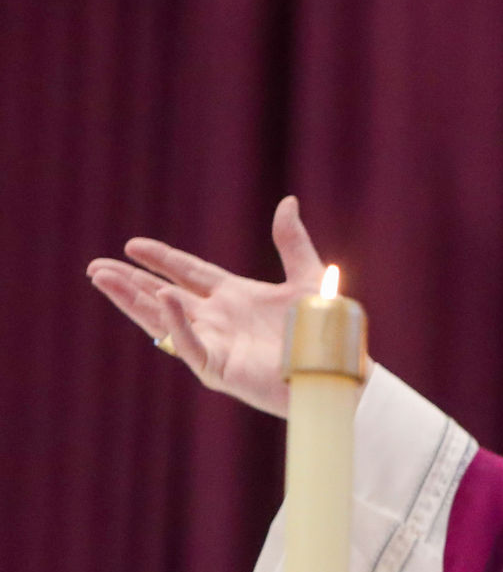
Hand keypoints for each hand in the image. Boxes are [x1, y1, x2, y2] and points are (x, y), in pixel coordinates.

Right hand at [86, 196, 327, 417]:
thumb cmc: (323, 331)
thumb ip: (293, 242)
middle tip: (96, 267)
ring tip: (102, 279)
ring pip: (164, 320)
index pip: (189, 273)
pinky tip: (162, 300)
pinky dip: (176, 324)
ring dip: (133, 300)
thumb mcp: (307, 278)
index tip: (132, 245)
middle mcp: (219, 319)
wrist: (336, 369)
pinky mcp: (220, 368)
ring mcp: (216, 344)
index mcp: (235, 297)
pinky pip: (191, 346)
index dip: (161, 259)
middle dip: (131, 281)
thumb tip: (287, 202)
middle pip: (164, 295)